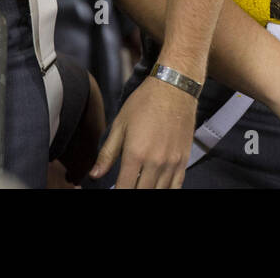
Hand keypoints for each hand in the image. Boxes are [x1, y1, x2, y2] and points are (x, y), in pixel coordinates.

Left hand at [90, 71, 197, 188]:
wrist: (175, 87)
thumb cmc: (145, 102)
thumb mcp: (120, 124)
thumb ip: (107, 153)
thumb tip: (95, 175)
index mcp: (135, 154)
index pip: (124, 189)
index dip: (118, 193)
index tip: (115, 191)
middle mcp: (155, 162)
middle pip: (143, 193)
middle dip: (133, 192)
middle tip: (128, 186)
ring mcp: (172, 162)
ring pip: (160, 192)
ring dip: (149, 191)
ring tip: (141, 186)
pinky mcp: (184, 159)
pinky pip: (176, 186)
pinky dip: (167, 190)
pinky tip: (158, 188)